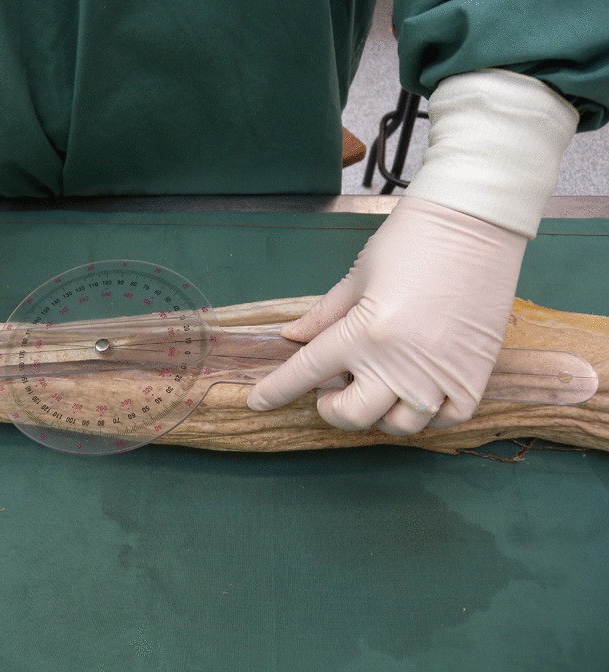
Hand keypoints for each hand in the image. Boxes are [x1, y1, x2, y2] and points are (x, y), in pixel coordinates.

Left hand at [247, 197, 526, 434]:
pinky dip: (426, 415)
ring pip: (399, 425)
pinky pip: (446, 420)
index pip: (306, 373)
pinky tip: (415, 393)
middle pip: (352, 415)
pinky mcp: (474, 376)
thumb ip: (323, 315)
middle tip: (331, 392)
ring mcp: (438, 375)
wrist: (476, 223)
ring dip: (378, 414)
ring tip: (376, 390)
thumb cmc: (410, 241)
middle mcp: (398, 363)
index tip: (259, 401)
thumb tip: (291, 338)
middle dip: (331, 409)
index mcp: (362, 332)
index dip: (277, 390)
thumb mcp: (357, 276)